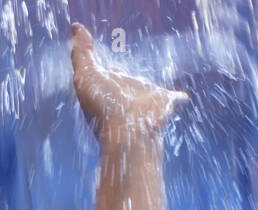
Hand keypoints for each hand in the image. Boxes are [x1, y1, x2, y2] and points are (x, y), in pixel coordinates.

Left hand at [70, 24, 187, 145]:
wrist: (129, 132)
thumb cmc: (104, 107)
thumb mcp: (86, 76)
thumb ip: (82, 53)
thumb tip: (76, 28)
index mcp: (106, 88)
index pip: (104, 74)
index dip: (102, 66)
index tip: (102, 60)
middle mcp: (125, 94)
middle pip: (125, 81)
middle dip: (123, 76)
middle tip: (120, 70)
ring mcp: (144, 100)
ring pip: (147, 89)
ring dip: (148, 88)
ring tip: (148, 85)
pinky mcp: (164, 102)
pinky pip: (174, 99)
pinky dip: (178, 98)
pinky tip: (182, 98)